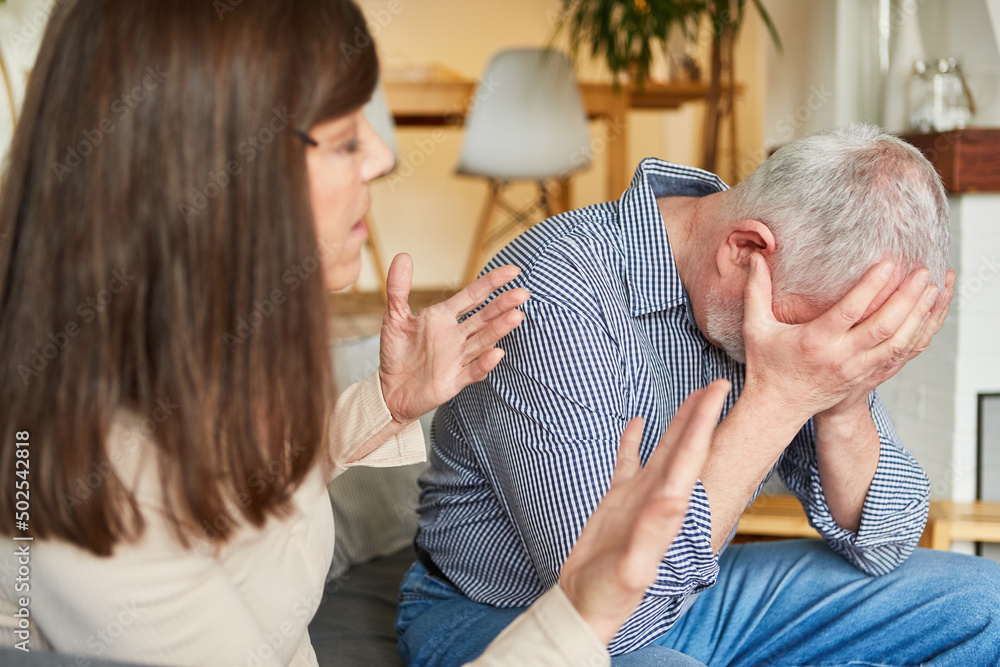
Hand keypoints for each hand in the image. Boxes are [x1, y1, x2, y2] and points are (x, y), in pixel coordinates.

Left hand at [378, 253, 528, 422]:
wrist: (390, 390)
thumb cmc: (396, 353)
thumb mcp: (394, 318)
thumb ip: (398, 288)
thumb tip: (403, 256)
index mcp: (444, 317)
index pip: (473, 296)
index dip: (492, 283)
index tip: (513, 271)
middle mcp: (456, 336)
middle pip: (484, 317)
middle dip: (503, 305)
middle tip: (522, 293)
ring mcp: (457, 358)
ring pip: (483, 340)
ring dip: (499, 329)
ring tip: (517, 316)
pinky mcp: (453, 380)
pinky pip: (472, 371)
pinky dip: (484, 363)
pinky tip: (496, 353)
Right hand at [559, 379, 729, 644]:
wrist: (587, 607)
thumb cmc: (611, 595)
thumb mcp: (633, 566)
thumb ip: (654, 532)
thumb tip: (674, 494)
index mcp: (668, 510)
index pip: (691, 457)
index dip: (705, 422)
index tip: (718, 391)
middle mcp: (659, 499)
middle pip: (685, 448)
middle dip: (702, 416)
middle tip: (718, 382)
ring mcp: (638, 498)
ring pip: (663, 450)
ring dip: (677, 424)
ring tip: (692, 395)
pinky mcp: (617, 501)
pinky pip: (627, 462)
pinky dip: (632, 441)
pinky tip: (636, 422)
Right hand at [741, 254, 953, 423]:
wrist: (778, 409)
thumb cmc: (766, 366)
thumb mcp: (757, 327)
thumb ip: (756, 291)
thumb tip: (755, 257)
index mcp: (816, 341)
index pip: (850, 311)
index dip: (871, 287)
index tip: (889, 264)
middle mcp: (841, 357)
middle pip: (883, 326)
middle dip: (907, 297)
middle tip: (922, 273)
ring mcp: (858, 370)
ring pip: (899, 342)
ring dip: (919, 315)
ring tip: (933, 289)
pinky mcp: (867, 378)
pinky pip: (901, 357)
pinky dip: (918, 336)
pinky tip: (927, 317)